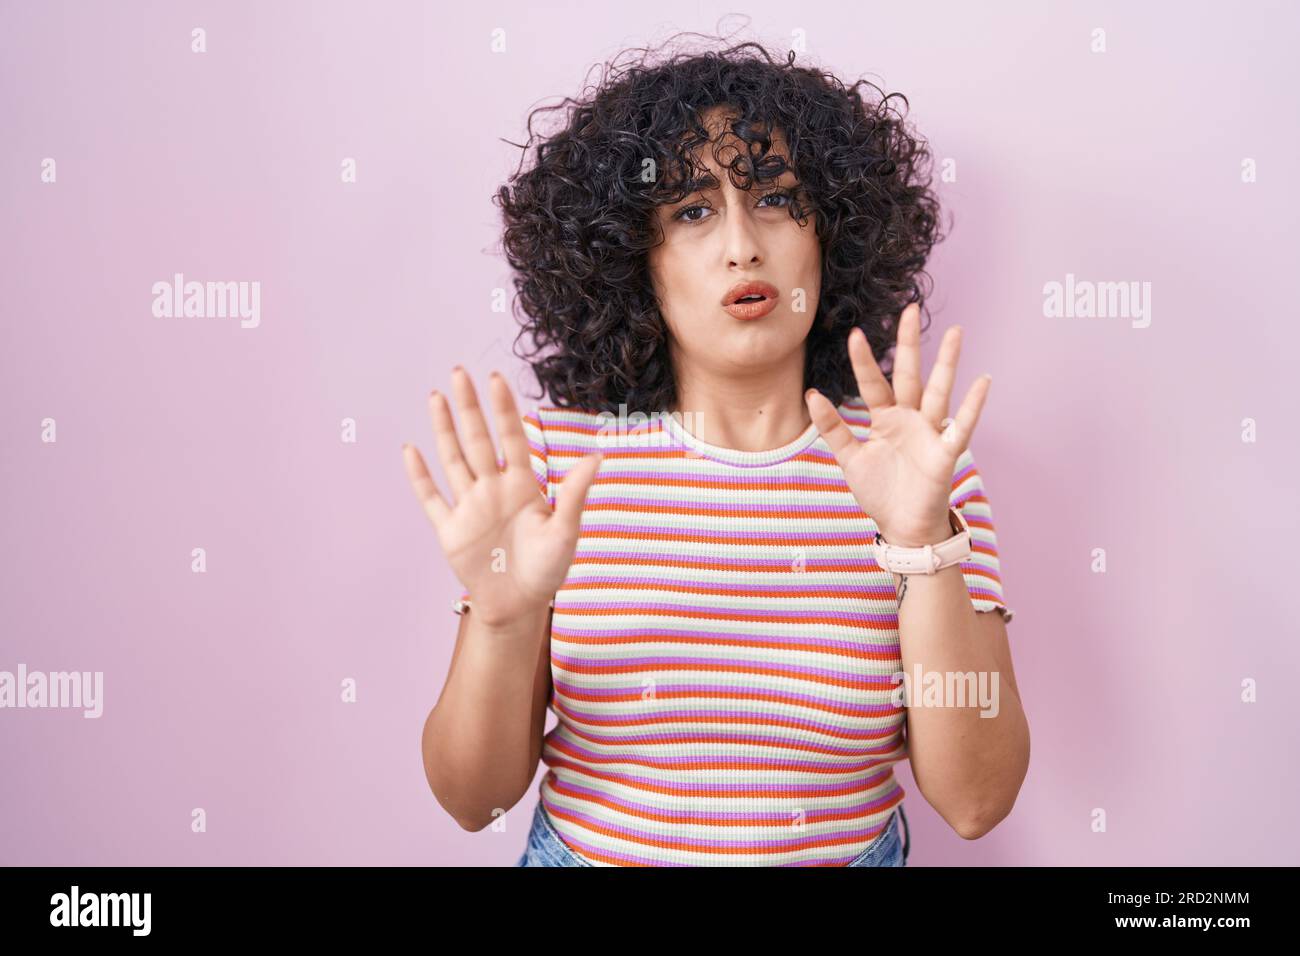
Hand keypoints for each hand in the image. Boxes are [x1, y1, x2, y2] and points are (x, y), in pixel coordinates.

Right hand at [401, 367, 601, 627]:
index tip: (496, 378)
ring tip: (435, 397)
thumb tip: (597, 456)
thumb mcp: (566, 531)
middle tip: (459, 371)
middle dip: (469, 407)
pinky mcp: (450, 530)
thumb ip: (575, 493)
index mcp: (522, 486)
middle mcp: (493, 489)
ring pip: (453, 460)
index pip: (512, 438)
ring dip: (443, 429)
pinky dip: (420, 477)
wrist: (520, 606)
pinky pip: (432, 498)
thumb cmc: (548, 570)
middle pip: (477, 440)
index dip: (504, 409)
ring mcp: (469, 507)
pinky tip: (411, 451)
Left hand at [805, 302, 991, 546]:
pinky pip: (960, 427)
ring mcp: (929, 433)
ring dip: (947, 363)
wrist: (902, 528)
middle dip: (909, 344)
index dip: (865, 361)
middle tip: (911, 308)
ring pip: (938, 391)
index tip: (856, 334)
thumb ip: (833, 428)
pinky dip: (972, 406)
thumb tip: (812, 394)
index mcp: (886, 419)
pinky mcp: (944, 453)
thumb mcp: (850, 458)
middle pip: (909, 374)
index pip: (874, 383)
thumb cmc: (881, 492)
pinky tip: (982, 381)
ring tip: (957, 332)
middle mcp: (910, 419)